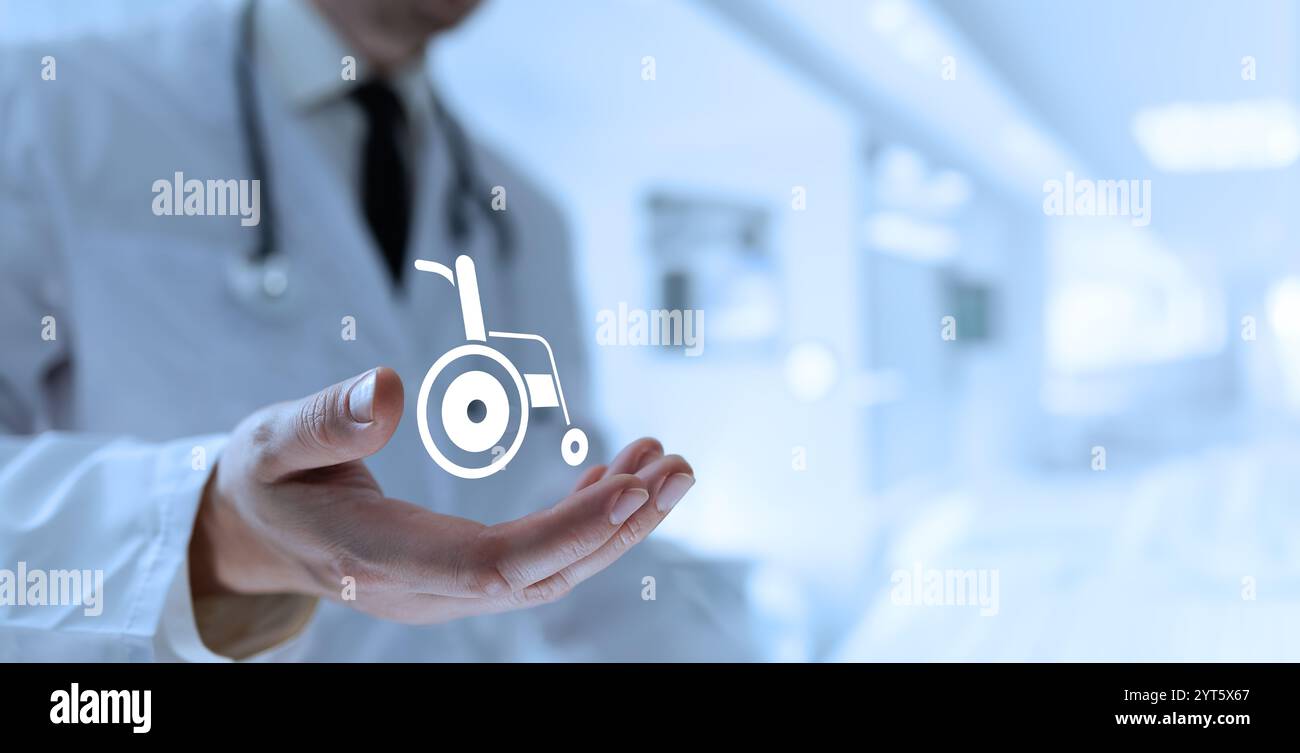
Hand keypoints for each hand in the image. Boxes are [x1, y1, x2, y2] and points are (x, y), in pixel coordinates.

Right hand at [189, 367, 694, 626]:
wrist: (253, 535)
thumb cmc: (264, 481)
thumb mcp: (272, 441)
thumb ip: (324, 421)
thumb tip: (385, 385)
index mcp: (380, 557)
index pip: (491, 566)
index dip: (564, 533)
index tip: (628, 489)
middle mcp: (424, 588)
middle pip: (541, 572)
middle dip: (617, 523)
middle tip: (678, 467)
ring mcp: (446, 589)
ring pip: (549, 569)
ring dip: (613, 520)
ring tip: (665, 464)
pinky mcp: (458, 575)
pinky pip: (535, 559)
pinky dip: (581, 519)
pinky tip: (614, 477)